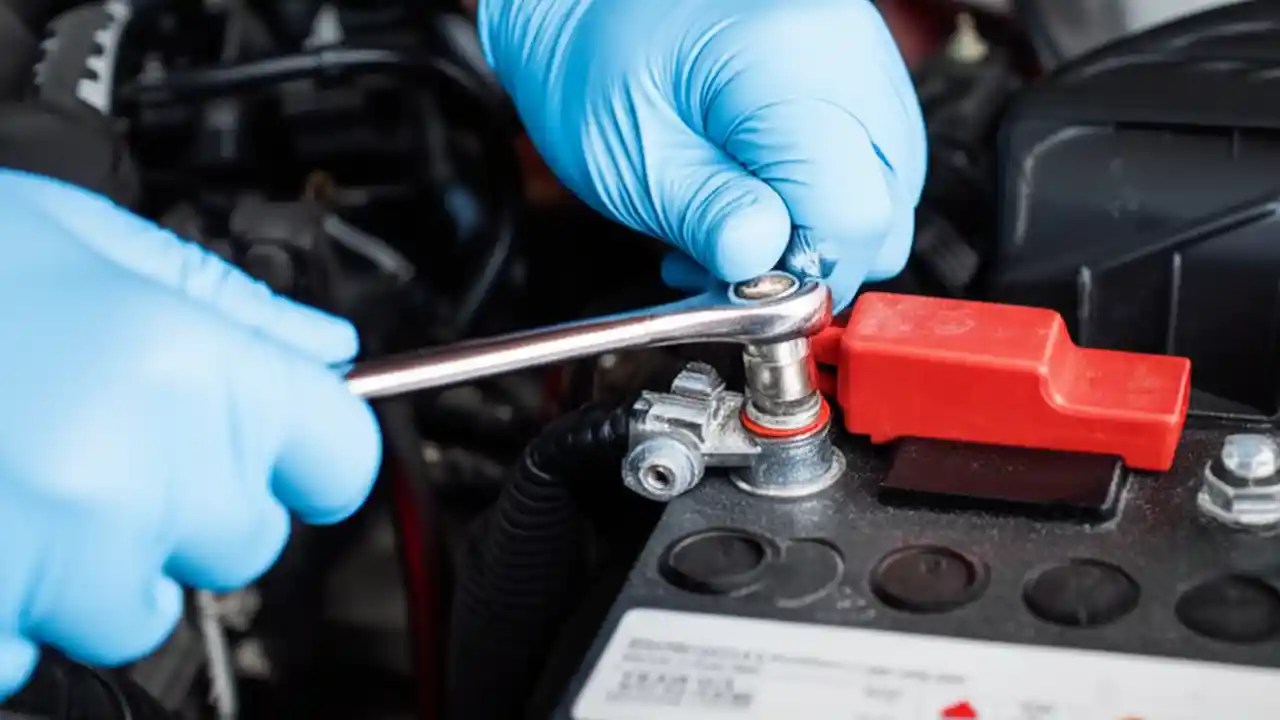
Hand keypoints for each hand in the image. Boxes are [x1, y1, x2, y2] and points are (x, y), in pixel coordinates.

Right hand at [0, 171, 380, 698]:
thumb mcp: (82, 242)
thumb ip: (225, 306)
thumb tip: (325, 349)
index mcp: (178, 363)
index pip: (340, 455)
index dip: (309, 448)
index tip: (282, 445)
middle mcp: (126, 473)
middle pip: (244, 539)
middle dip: (185, 501)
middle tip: (93, 436)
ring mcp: (43, 560)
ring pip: (141, 609)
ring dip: (88, 562)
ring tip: (7, 475)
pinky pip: (30, 653)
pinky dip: (2, 607)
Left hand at [478, 0, 925, 308]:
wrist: (581, 5)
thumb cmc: (592, 63)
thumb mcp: (635, 160)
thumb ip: (710, 221)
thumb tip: (769, 280)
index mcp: (788, 65)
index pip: (853, 212)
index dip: (807, 274)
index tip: (754, 293)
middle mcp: (844, 49)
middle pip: (886, 202)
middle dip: (815, 255)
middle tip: (736, 261)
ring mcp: (859, 51)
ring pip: (889, 185)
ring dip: (819, 228)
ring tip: (737, 224)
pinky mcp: (855, 65)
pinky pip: (873, 153)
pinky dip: (824, 191)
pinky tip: (762, 193)